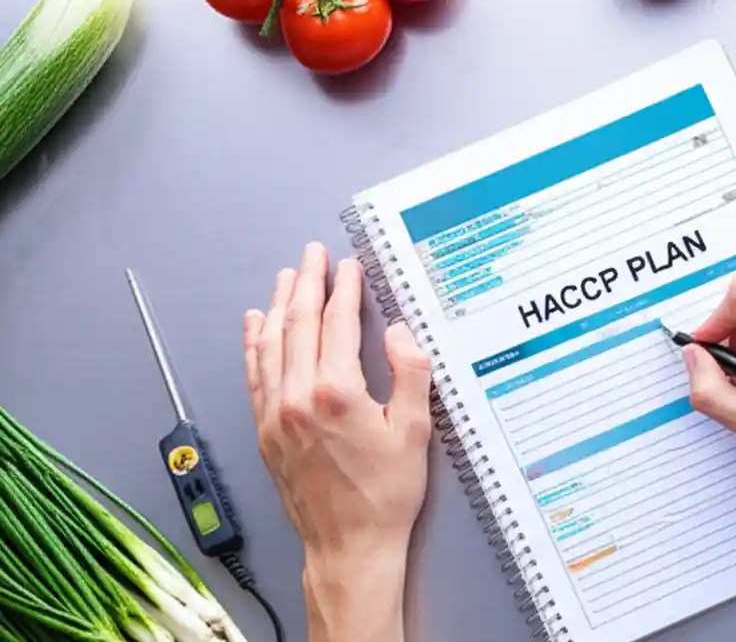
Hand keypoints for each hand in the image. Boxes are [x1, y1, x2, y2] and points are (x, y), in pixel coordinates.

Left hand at [243, 242, 432, 641]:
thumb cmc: (386, 495)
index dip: (344, 290)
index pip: (338, 325)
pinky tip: (255, 325)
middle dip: (307, 283)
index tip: (349, 267)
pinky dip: (254, 345)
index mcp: (337, 393)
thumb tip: (400, 331)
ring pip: (272, 345)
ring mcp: (276, 415)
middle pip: (299, 326)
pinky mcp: (265, 433)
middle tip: (313, 255)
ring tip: (286, 276)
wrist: (350, 546)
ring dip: (279, 305)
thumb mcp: (415, 431)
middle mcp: (298, 398)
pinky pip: (255, 376)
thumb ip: (410, 374)